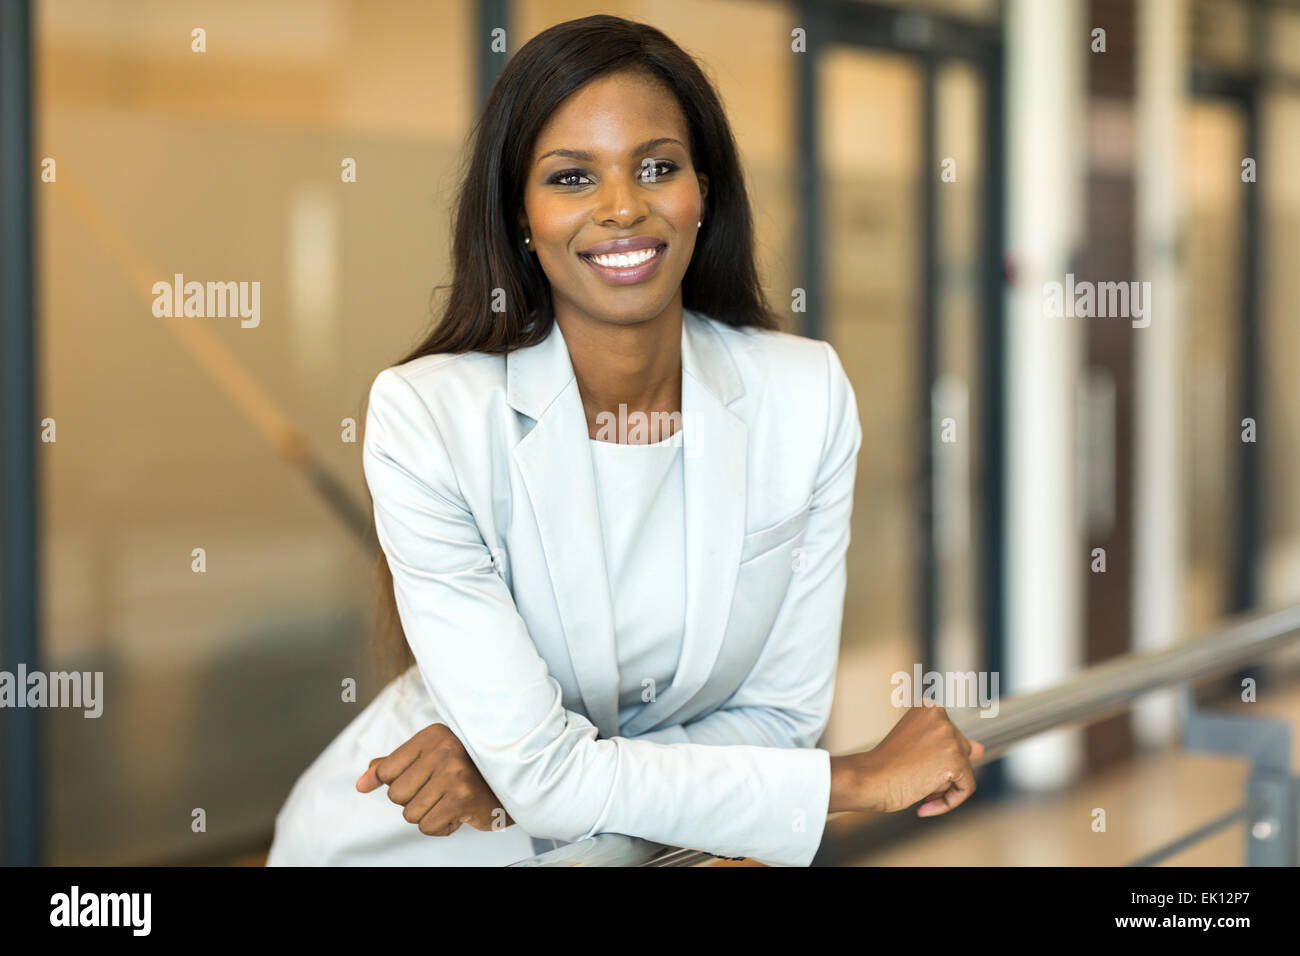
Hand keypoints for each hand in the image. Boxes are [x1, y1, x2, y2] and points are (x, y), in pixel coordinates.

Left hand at [356, 722, 512, 835]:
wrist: (510, 788)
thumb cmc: (466, 774)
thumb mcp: (428, 760)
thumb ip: (392, 767)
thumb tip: (361, 783)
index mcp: (432, 735)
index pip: (386, 770)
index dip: (397, 783)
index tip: (422, 779)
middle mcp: (444, 749)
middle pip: (396, 795)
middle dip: (414, 801)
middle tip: (440, 792)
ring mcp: (454, 772)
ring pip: (410, 813)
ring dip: (428, 815)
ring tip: (449, 801)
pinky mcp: (462, 797)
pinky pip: (427, 826)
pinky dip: (440, 826)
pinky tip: (457, 813)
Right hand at [832, 705, 983, 816]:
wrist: (867, 779)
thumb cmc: (884, 766)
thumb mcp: (918, 748)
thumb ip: (949, 745)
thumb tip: (980, 749)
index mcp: (929, 708)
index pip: (951, 740)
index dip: (934, 761)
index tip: (914, 767)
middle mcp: (941, 716)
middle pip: (960, 755)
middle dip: (941, 772)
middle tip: (913, 778)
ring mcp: (949, 736)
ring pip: (963, 772)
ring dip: (941, 787)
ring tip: (917, 788)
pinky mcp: (955, 759)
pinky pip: (966, 789)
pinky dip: (948, 802)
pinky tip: (924, 802)